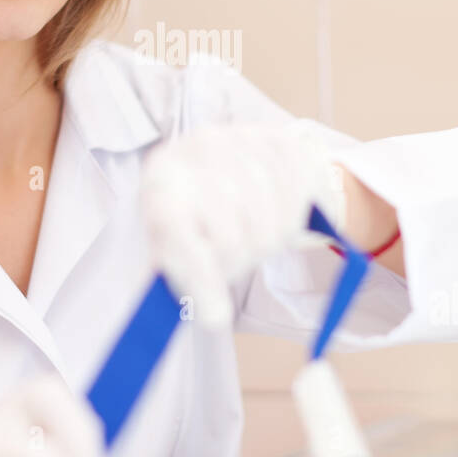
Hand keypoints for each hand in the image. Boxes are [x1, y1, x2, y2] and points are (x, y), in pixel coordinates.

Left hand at [139, 120, 346, 330]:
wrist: (214, 163)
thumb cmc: (189, 215)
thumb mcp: (172, 244)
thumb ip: (186, 275)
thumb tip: (212, 314)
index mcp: (160, 183)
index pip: (177, 233)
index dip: (200, 278)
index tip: (216, 318)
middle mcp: (195, 151)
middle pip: (231, 236)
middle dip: (237, 263)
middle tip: (233, 264)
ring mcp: (239, 139)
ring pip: (271, 222)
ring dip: (266, 243)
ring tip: (251, 239)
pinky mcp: (275, 138)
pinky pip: (297, 197)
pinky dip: (292, 219)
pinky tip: (275, 215)